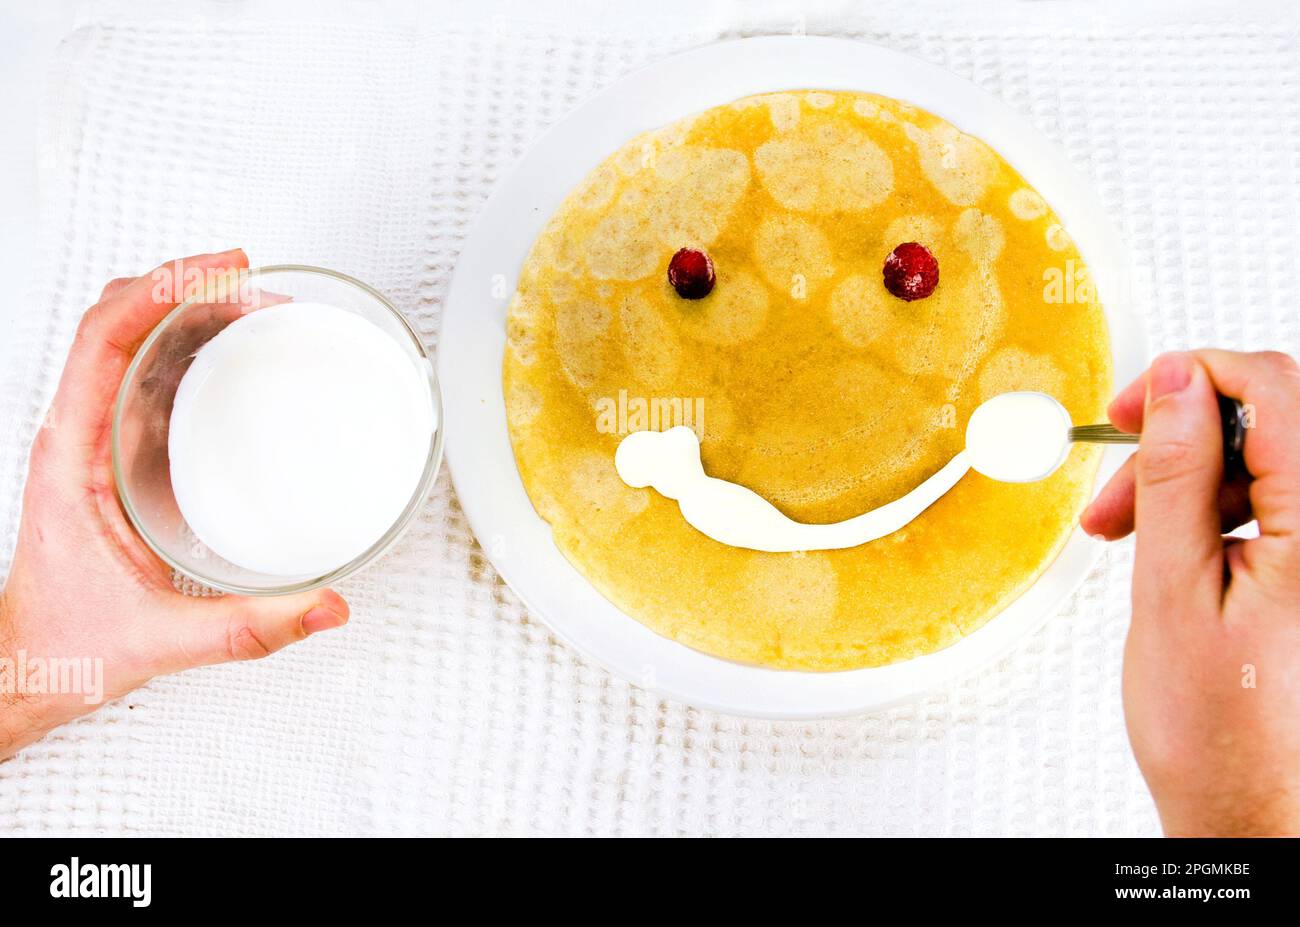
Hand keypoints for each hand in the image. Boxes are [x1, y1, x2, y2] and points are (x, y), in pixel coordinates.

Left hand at [0, 250, 348, 758]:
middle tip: (250, 280)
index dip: (161, 293)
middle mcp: (78, 436)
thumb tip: (325, 606)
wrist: (29, 666)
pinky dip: (186, 348)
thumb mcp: (160, 640)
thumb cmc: (65, 642)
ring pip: (130, 342)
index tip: (218, 273)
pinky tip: (229, 353)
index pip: (103, 341)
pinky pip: (147, 377)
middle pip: (118, 322)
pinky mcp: (117, 456)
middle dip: (183, 286)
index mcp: (71, 457)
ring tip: (249, 301)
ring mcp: (95, 442)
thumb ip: (250, 629)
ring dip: (185, 310)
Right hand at [1082, 350, 1299, 834]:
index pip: (1275, 387)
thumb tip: (1175, 385)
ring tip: (1124, 530)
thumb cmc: (1221, 734)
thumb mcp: (1171, 593)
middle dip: (1181, 435)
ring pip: (1266, 459)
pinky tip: (1169, 546)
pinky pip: (1274, 501)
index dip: (1193, 377)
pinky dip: (1213, 510)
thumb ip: (1174, 478)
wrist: (1255, 813)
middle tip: (1116, 483)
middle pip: (1272, 418)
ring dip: (1188, 478)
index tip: (1132, 407)